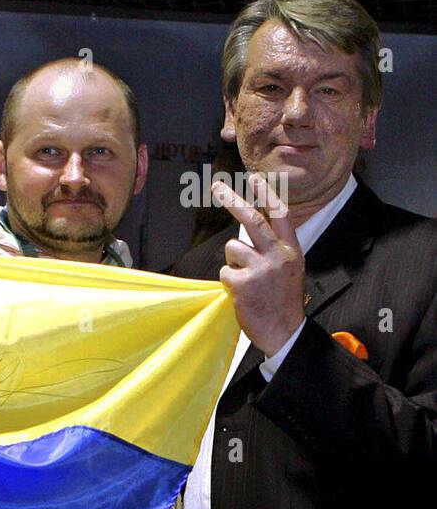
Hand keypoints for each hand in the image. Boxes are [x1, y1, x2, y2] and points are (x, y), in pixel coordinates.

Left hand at [214, 173, 305, 354]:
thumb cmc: (283, 300)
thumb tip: (248, 233)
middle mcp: (278, 255)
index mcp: (291, 250)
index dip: (267, 195)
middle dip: (232, 200)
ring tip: (246, 281)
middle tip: (217, 186)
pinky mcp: (244, 283)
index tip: (254, 178)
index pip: (279, 215)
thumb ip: (274, 250)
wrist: (284, 331)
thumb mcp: (290, 269)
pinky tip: (241, 294)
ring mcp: (261, 268)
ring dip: (232, 263)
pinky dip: (228, 282)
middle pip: (252, 220)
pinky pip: (224, 272)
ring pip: (232, 249)